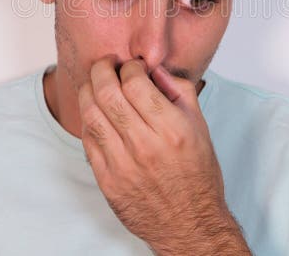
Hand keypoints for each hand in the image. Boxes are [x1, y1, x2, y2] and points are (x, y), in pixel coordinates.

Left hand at [77, 57, 249, 254]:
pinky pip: (88, 142)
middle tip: (105, 65)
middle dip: (102, 70)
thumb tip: (155, 69)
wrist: (190, 223)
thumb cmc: (197, 174)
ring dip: (88, 91)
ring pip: (91, 115)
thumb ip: (179, 91)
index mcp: (172, 129)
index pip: (135, 83)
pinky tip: (95, 113)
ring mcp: (123, 165)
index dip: (129, 67)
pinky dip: (88, 121)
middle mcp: (145, 145)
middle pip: (108, 94)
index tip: (131, 66)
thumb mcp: (200, 127)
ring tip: (94, 84)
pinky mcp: (108, 181)